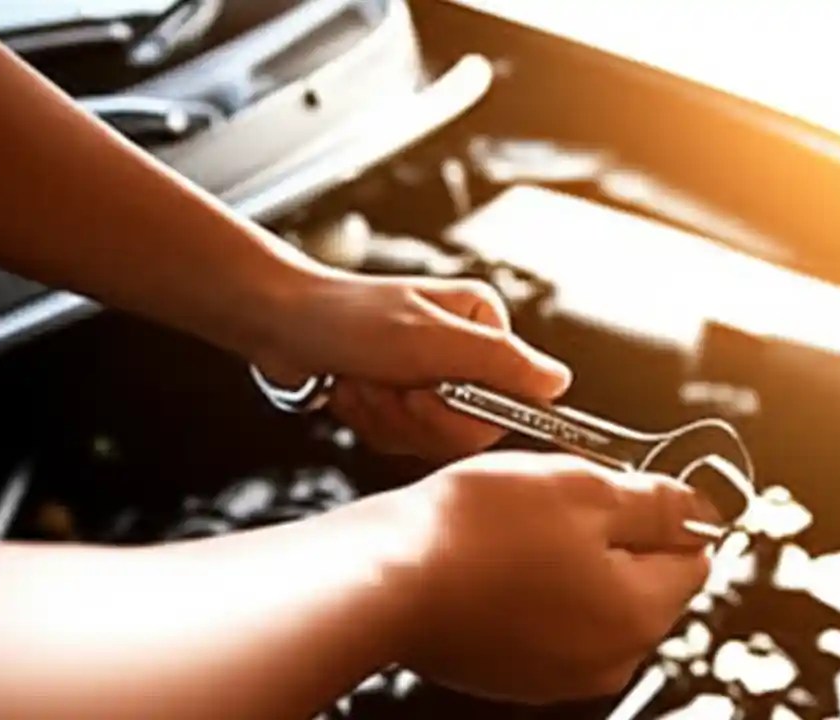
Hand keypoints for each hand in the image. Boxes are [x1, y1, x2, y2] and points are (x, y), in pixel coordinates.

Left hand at [254, 270, 569, 459]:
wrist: (281, 325)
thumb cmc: (349, 319)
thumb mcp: (430, 339)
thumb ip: (499, 361)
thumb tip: (558, 382)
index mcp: (483, 327)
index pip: (509, 402)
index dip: (462, 412)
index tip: (423, 394)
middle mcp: (465, 353)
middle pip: (469, 428)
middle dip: (415, 415)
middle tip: (388, 383)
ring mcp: (432, 380)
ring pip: (431, 439)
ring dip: (387, 417)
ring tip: (364, 380)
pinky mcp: (402, 404)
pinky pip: (401, 442)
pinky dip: (370, 422)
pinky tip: (352, 390)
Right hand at [386, 451, 716, 702]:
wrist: (385, 576)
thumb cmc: (474, 533)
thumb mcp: (585, 487)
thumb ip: (658, 502)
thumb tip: (703, 510)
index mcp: (639, 614)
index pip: (693, 554)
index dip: (661, 509)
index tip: (623, 485)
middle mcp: (608, 658)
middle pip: (642, 580)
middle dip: (612, 535)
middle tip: (560, 499)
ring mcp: (557, 673)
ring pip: (590, 597)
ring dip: (568, 559)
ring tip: (519, 526)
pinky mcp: (511, 672)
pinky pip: (546, 620)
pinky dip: (530, 588)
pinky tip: (495, 559)